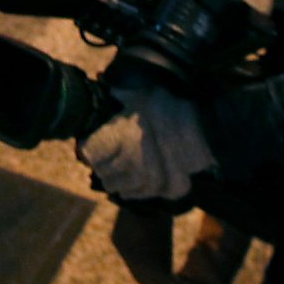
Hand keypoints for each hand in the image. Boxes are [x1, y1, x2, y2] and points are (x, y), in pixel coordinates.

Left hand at [78, 85, 213, 201]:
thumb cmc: (166, 111)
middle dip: (99, 165)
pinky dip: (129, 191)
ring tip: (115, 173)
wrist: (195, 134)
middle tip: (103, 159)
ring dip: (113, 180)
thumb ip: (122, 94)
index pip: (88, 152)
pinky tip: (130, 185)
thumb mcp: (141, 96)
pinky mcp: (156, 188)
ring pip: (114, 187)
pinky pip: (134, 195)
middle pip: (100, 171)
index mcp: (113, 139)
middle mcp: (121, 161)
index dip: (87, 148)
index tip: (89, 144)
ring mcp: (138, 178)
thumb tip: (109, 87)